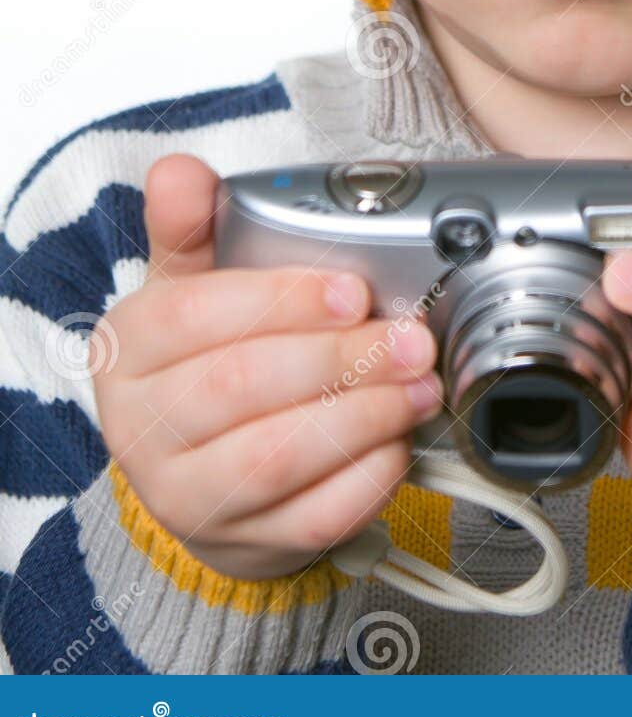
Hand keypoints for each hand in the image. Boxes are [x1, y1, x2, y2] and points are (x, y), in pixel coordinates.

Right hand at [90, 154, 442, 579]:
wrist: (201, 471)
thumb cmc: (207, 358)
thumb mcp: (191, 283)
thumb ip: (193, 223)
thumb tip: (178, 172)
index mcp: (129, 350)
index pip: (194, 316)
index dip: (280, 300)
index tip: (350, 289)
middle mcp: (143, 428)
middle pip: (240, 388)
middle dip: (338, 358)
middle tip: (406, 338)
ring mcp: (187, 498)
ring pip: (277, 458)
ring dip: (363, 416)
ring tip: (417, 384)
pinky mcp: (242, 545)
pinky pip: (311, 519)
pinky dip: (366, 479)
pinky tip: (399, 441)